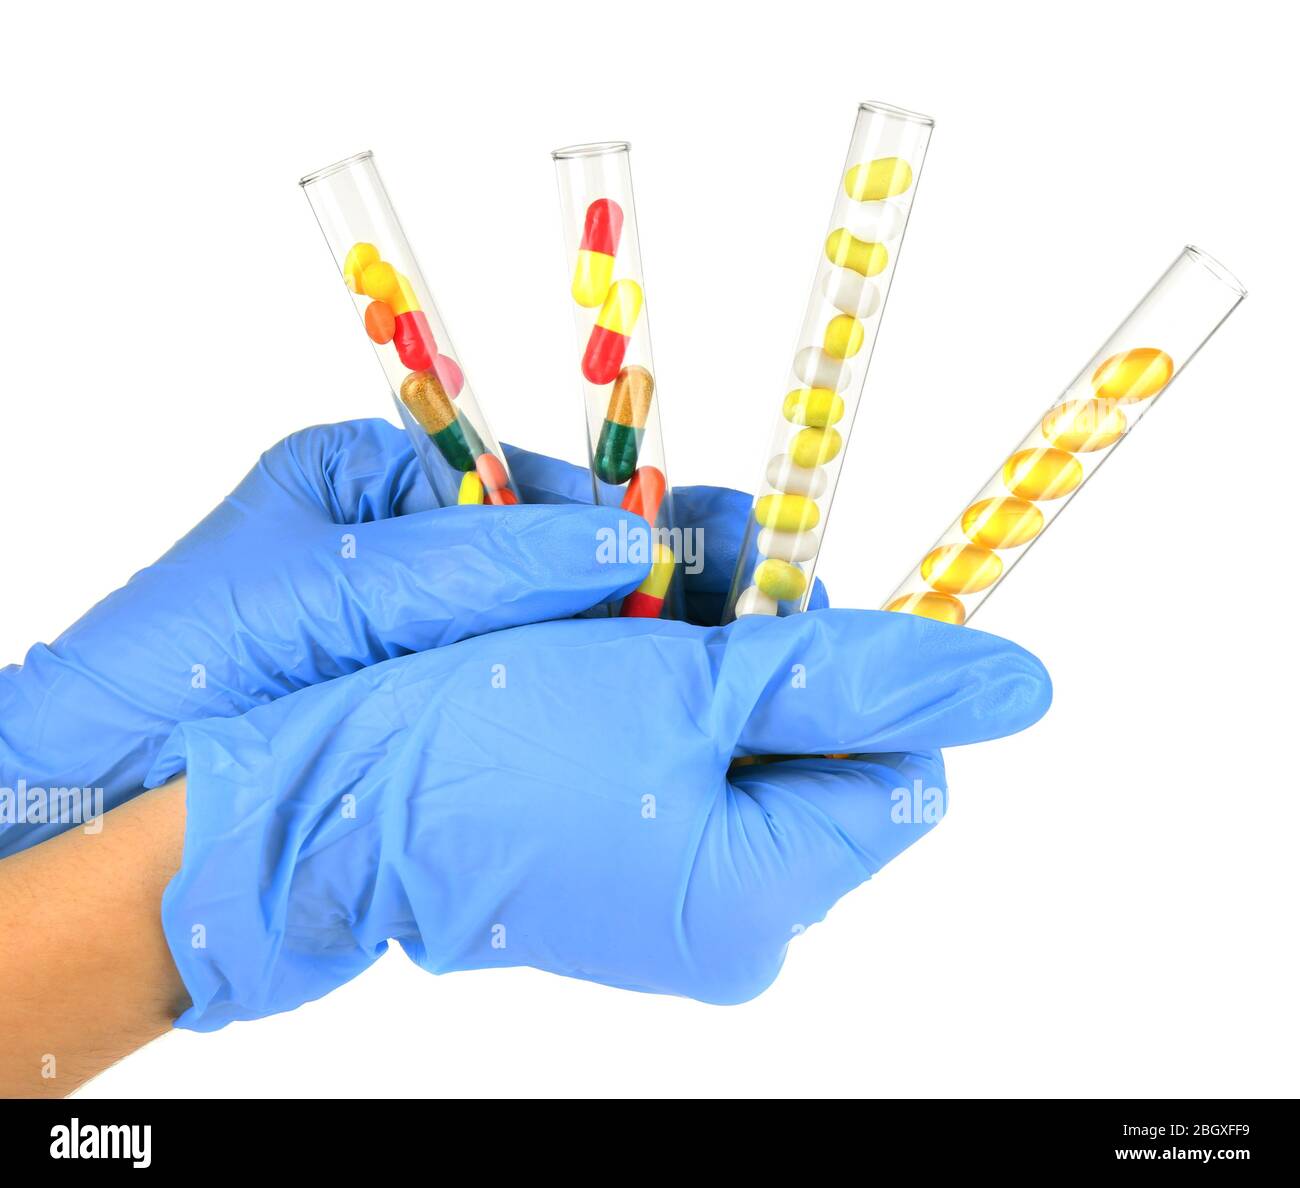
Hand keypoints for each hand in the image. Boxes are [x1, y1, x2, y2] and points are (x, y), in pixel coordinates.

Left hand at [1, 419, 693, 854]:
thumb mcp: (341, 590)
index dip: (624, 507)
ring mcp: (420, 636)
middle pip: (551, 553)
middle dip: (652, 571)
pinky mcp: (429, 712)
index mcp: (370, 482)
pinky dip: (591, 696)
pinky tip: (659, 705)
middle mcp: (403, 553)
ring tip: (738, 652)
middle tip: (757, 589)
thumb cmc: (190, 670)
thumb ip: (484, 560)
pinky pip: (527, 689)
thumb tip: (628, 538)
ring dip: (637, 639)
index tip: (714, 531)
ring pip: (550, 628)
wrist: (101, 804)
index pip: (524, 482)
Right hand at [148, 608, 1049, 1028]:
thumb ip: (857, 679)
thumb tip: (1021, 688)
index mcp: (764, 898)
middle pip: (820, 755)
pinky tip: (616, 647)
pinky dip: (665, 691)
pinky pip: (682, 762)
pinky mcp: (617, 865)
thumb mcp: (688, 688)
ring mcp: (667, 897)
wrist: (322, 793)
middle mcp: (728, 919)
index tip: (787, 600)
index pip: (898, 769)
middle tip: (709, 584)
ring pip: (746, 746)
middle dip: (778, 652)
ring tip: (651, 598)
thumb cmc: (495, 741)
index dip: (863, 668)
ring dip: (714, 655)